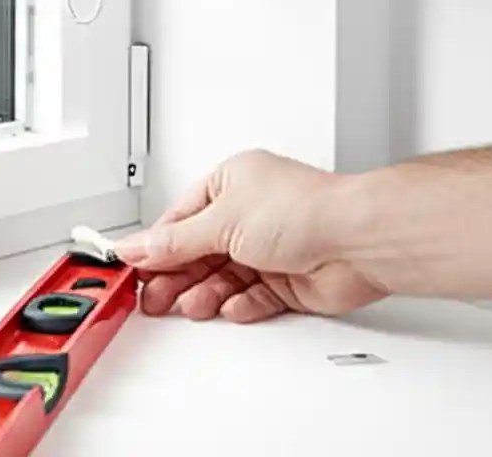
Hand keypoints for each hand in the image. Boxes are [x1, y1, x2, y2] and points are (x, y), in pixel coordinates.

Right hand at [114, 150, 387, 322]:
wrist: (360, 241)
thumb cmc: (305, 210)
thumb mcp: (219, 221)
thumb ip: (173, 243)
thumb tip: (136, 247)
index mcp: (231, 183)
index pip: (179, 220)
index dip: (155, 246)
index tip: (131, 267)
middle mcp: (250, 213)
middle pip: (199, 252)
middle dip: (177, 277)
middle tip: (153, 298)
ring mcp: (270, 248)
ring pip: (224, 277)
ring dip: (206, 293)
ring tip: (194, 305)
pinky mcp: (289, 280)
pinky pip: (253, 297)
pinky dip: (240, 304)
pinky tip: (232, 307)